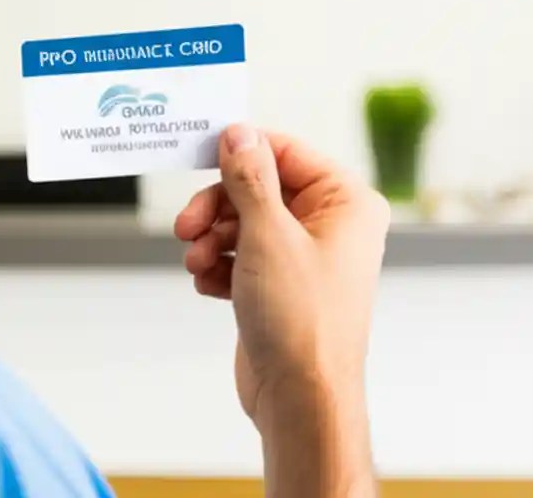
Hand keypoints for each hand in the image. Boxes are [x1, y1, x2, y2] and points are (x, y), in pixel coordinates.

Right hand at [174, 126, 389, 426]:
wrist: (302, 398)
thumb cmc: (302, 321)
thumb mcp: (267, 235)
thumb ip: (249, 178)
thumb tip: (239, 134)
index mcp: (345, 203)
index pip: (285, 151)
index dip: (240, 152)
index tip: (200, 154)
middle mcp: (330, 225)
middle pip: (257, 187)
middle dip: (216, 206)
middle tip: (187, 227)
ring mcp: (305, 256)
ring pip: (243, 222)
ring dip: (211, 239)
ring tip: (197, 263)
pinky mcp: (281, 284)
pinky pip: (241, 255)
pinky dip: (219, 265)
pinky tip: (209, 284)